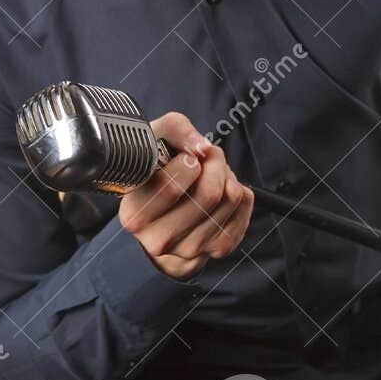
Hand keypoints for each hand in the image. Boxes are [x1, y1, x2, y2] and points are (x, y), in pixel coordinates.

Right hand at [118, 112, 254, 279]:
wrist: (161, 216)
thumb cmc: (155, 171)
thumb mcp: (153, 141)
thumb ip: (174, 131)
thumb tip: (202, 147)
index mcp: (135, 214)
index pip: (170, 188)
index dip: (187, 162)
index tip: (186, 156)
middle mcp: (160, 240)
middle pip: (209, 193)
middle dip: (214, 162)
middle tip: (206, 156)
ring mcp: (191, 249)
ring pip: (230, 197)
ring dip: (226, 174)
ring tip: (211, 172)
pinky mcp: (218, 249)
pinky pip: (244, 206)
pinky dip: (239, 188)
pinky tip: (221, 188)